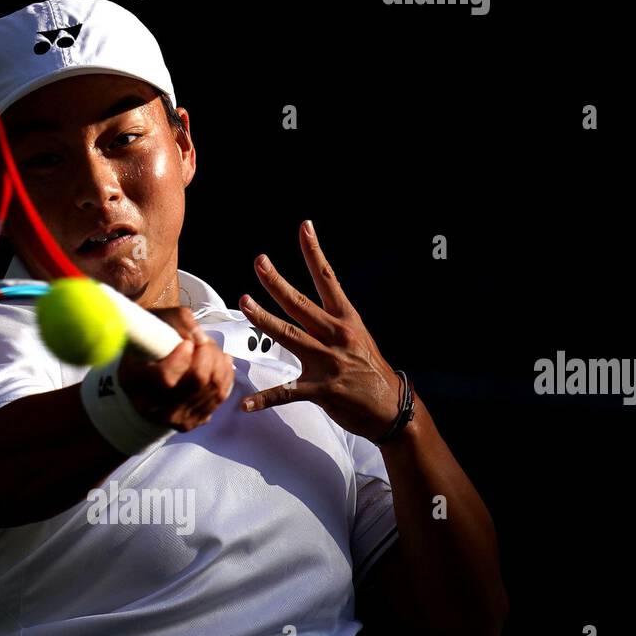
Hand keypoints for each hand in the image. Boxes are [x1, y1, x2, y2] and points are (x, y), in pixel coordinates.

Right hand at [117, 305, 234, 431]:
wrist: (146, 379)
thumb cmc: (150, 345)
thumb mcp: (154, 324)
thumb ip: (177, 320)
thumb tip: (200, 338)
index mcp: (133, 382)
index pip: (165, 377)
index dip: (183, 358)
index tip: (187, 343)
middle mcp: (152, 408)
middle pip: (196, 381)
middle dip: (208, 355)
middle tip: (204, 342)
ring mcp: (175, 419)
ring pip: (213, 387)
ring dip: (219, 362)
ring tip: (211, 350)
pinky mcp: (193, 421)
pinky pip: (220, 396)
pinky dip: (225, 375)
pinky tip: (220, 362)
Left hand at [238, 220, 402, 441]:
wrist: (390, 407)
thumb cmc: (371, 370)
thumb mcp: (358, 336)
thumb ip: (331, 322)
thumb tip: (308, 307)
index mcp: (346, 320)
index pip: (327, 279)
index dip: (314, 252)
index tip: (304, 228)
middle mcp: (336, 336)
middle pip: (300, 303)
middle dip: (277, 282)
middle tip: (260, 263)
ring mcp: (328, 362)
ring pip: (288, 335)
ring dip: (263, 319)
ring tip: (244, 303)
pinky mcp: (321, 390)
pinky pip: (286, 393)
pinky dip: (264, 400)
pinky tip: (245, 404)